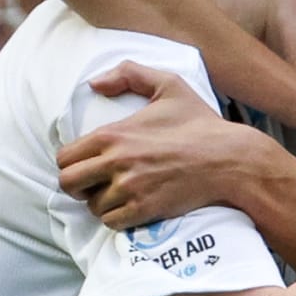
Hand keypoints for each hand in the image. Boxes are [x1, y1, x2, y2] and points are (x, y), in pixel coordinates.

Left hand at [56, 61, 273, 228]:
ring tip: (117, 194)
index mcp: (113, 134)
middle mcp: (116, 163)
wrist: (229, 159)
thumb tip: (93, 84)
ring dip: (101, 202)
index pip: (65, 157)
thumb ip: (128, 73)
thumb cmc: (199, 122)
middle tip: (94, 183)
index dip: (72, 162)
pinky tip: (130, 207)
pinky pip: (112, 222)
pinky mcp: (144, 210)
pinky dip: (117, 217)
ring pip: (92, 206)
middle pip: (68, 184)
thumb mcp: (169, 85)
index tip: (86, 163)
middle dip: (78, 185)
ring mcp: (129, 189)